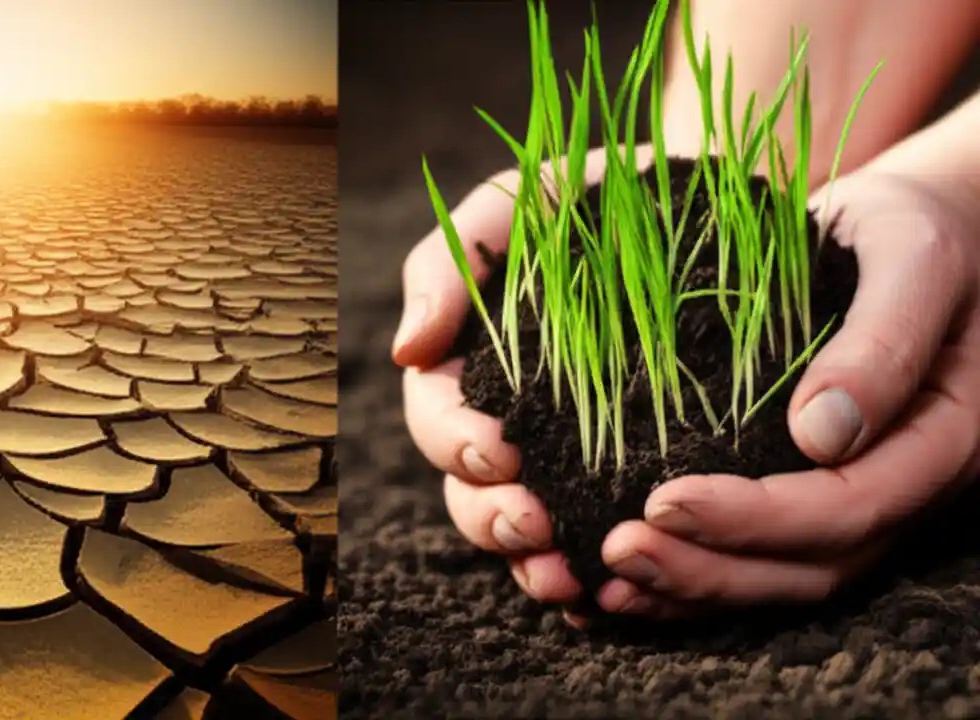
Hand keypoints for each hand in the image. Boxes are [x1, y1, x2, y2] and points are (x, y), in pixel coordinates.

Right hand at [395, 149, 649, 620]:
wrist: (710, 207)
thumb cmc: (602, 198)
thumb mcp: (525, 200)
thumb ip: (451, 261)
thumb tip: (405, 351)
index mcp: (472, 366)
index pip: (436, 418)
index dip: (453, 442)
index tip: (497, 450)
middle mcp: (511, 423)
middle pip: (471, 493)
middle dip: (494, 519)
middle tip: (536, 524)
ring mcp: (566, 461)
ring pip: (526, 536)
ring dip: (535, 565)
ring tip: (574, 579)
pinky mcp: (625, 483)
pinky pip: (596, 543)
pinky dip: (594, 576)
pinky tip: (613, 591)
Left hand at [598, 169, 979, 617]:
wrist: (919, 224)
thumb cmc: (918, 228)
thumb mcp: (913, 260)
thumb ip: (883, 341)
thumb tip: (820, 436)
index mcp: (943, 439)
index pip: (850, 506)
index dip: (756, 519)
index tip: (664, 501)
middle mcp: (903, 484)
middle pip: (809, 564)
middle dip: (708, 568)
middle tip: (617, 549)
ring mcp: (860, 494)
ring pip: (779, 575)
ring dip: (691, 584)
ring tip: (608, 572)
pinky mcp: (810, 488)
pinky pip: (757, 554)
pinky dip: (690, 573)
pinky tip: (624, 577)